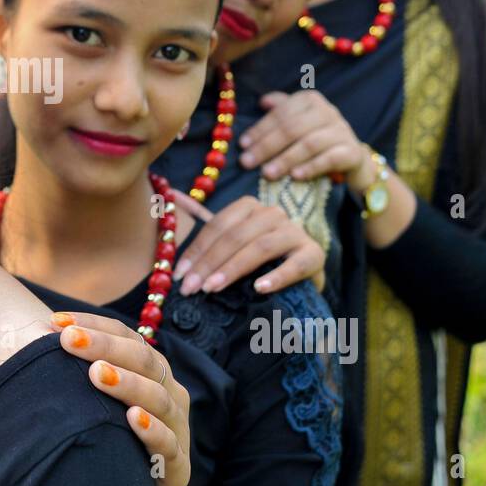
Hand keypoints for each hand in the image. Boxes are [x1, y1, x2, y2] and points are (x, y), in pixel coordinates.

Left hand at [49, 311, 191, 485]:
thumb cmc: (119, 433)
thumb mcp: (105, 399)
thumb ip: (84, 370)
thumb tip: (43, 334)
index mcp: (150, 370)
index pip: (125, 336)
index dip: (94, 324)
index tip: (57, 322)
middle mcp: (168, 391)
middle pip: (142, 359)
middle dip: (105, 346)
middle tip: (71, 340)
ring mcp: (176, 426)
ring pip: (157, 397)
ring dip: (127, 383)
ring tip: (98, 374)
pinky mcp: (177, 463)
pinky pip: (167, 443)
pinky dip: (151, 429)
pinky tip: (132, 418)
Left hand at [169, 190, 324, 294]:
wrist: (302, 274)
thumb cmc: (260, 258)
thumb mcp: (233, 240)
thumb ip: (205, 221)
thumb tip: (171, 196)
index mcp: (249, 207)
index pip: (217, 226)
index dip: (196, 250)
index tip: (179, 275)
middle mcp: (273, 214)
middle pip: (235, 236)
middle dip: (209, 263)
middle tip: (192, 288)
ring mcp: (295, 232)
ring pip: (259, 247)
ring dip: (233, 268)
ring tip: (213, 288)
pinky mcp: (314, 254)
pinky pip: (295, 265)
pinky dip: (276, 276)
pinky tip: (260, 289)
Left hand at [237, 91, 370, 185]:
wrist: (352, 157)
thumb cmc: (317, 137)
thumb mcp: (299, 121)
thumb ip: (281, 110)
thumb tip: (262, 102)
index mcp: (310, 100)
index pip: (281, 113)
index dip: (260, 129)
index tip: (243, 145)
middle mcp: (328, 111)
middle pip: (292, 128)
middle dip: (267, 146)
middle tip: (247, 162)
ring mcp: (342, 131)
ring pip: (309, 144)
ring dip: (285, 159)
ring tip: (267, 173)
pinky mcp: (352, 152)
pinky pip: (330, 159)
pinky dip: (311, 167)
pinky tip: (294, 177)